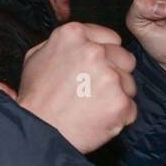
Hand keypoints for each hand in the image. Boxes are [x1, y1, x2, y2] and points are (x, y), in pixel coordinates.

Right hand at [18, 22, 137, 153]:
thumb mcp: (35, 57)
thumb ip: (61, 43)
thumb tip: (81, 39)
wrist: (38, 131)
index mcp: (73, 35)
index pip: (110, 38)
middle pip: (124, 58)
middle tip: (93, 88)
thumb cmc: (35, 97)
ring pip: (129, 83)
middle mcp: (94, 51)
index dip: (104, 53)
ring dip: (117, 94)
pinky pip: (131, 107)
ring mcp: (110, 77)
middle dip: (115, 72)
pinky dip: (118, 115)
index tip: (95, 66)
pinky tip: (98, 118)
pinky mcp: (120, 102)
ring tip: (92, 106)